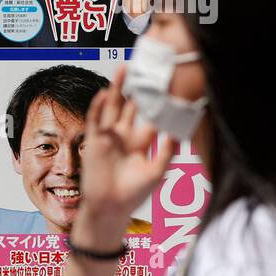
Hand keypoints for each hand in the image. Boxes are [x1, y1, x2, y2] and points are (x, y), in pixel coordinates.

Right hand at [78, 65, 177, 234]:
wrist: (111, 207)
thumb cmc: (135, 193)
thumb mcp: (157, 171)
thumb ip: (167, 151)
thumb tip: (180, 131)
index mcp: (141, 142)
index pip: (151, 117)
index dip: (158, 103)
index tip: (169, 86)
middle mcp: (125, 136)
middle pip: (132, 106)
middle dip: (138, 89)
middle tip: (146, 67)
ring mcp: (109, 137)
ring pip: (113, 107)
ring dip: (117, 88)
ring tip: (124, 68)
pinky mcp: (95, 141)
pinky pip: (96, 120)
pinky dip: (99, 106)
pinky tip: (105, 93)